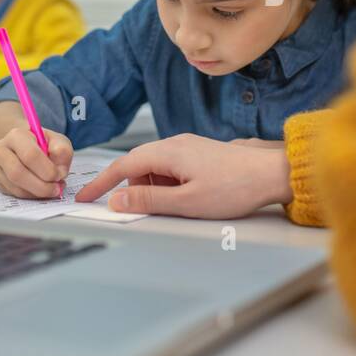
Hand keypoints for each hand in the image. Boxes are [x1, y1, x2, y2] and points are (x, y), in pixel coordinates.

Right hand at [0, 127, 73, 198]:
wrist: (23, 147)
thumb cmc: (42, 144)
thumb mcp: (57, 141)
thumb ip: (63, 151)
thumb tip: (59, 169)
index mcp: (16, 135)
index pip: (30, 155)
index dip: (47, 170)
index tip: (59, 176)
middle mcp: (0, 150)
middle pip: (17, 173)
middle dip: (41, 186)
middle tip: (56, 189)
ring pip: (15, 187)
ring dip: (37, 193)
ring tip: (51, 189)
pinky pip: (14, 194)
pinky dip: (31, 196)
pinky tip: (40, 190)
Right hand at [75, 133, 292, 218]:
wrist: (271, 174)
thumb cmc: (235, 187)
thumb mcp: (186, 203)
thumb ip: (148, 201)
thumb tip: (117, 201)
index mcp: (169, 151)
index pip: (122, 165)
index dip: (101, 183)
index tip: (84, 197)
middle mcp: (176, 144)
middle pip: (137, 166)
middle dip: (130, 189)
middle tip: (131, 211)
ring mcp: (188, 148)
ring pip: (155, 169)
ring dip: (153, 189)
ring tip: (173, 207)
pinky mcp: (199, 155)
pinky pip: (171, 169)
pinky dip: (167, 186)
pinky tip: (183, 200)